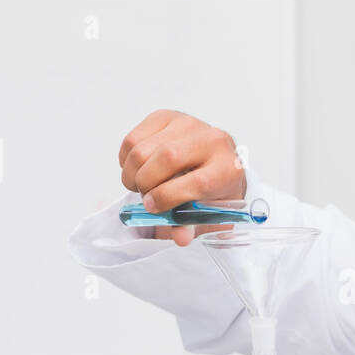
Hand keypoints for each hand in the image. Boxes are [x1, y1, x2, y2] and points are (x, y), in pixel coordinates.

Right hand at [117, 108, 248, 245]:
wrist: (215, 164)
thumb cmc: (211, 193)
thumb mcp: (207, 215)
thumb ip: (190, 226)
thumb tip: (180, 237)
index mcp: (228, 168)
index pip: (197, 182)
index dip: (169, 197)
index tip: (153, 207)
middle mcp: (211, 140)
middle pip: (166, 159)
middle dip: (146, 184)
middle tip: (145, 197)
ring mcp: (188, 124)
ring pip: (143, 149)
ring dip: (132, 174)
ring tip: (141, 185)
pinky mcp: (166, 117)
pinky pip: (132, 139)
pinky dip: (126, 160)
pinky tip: (138, 169)